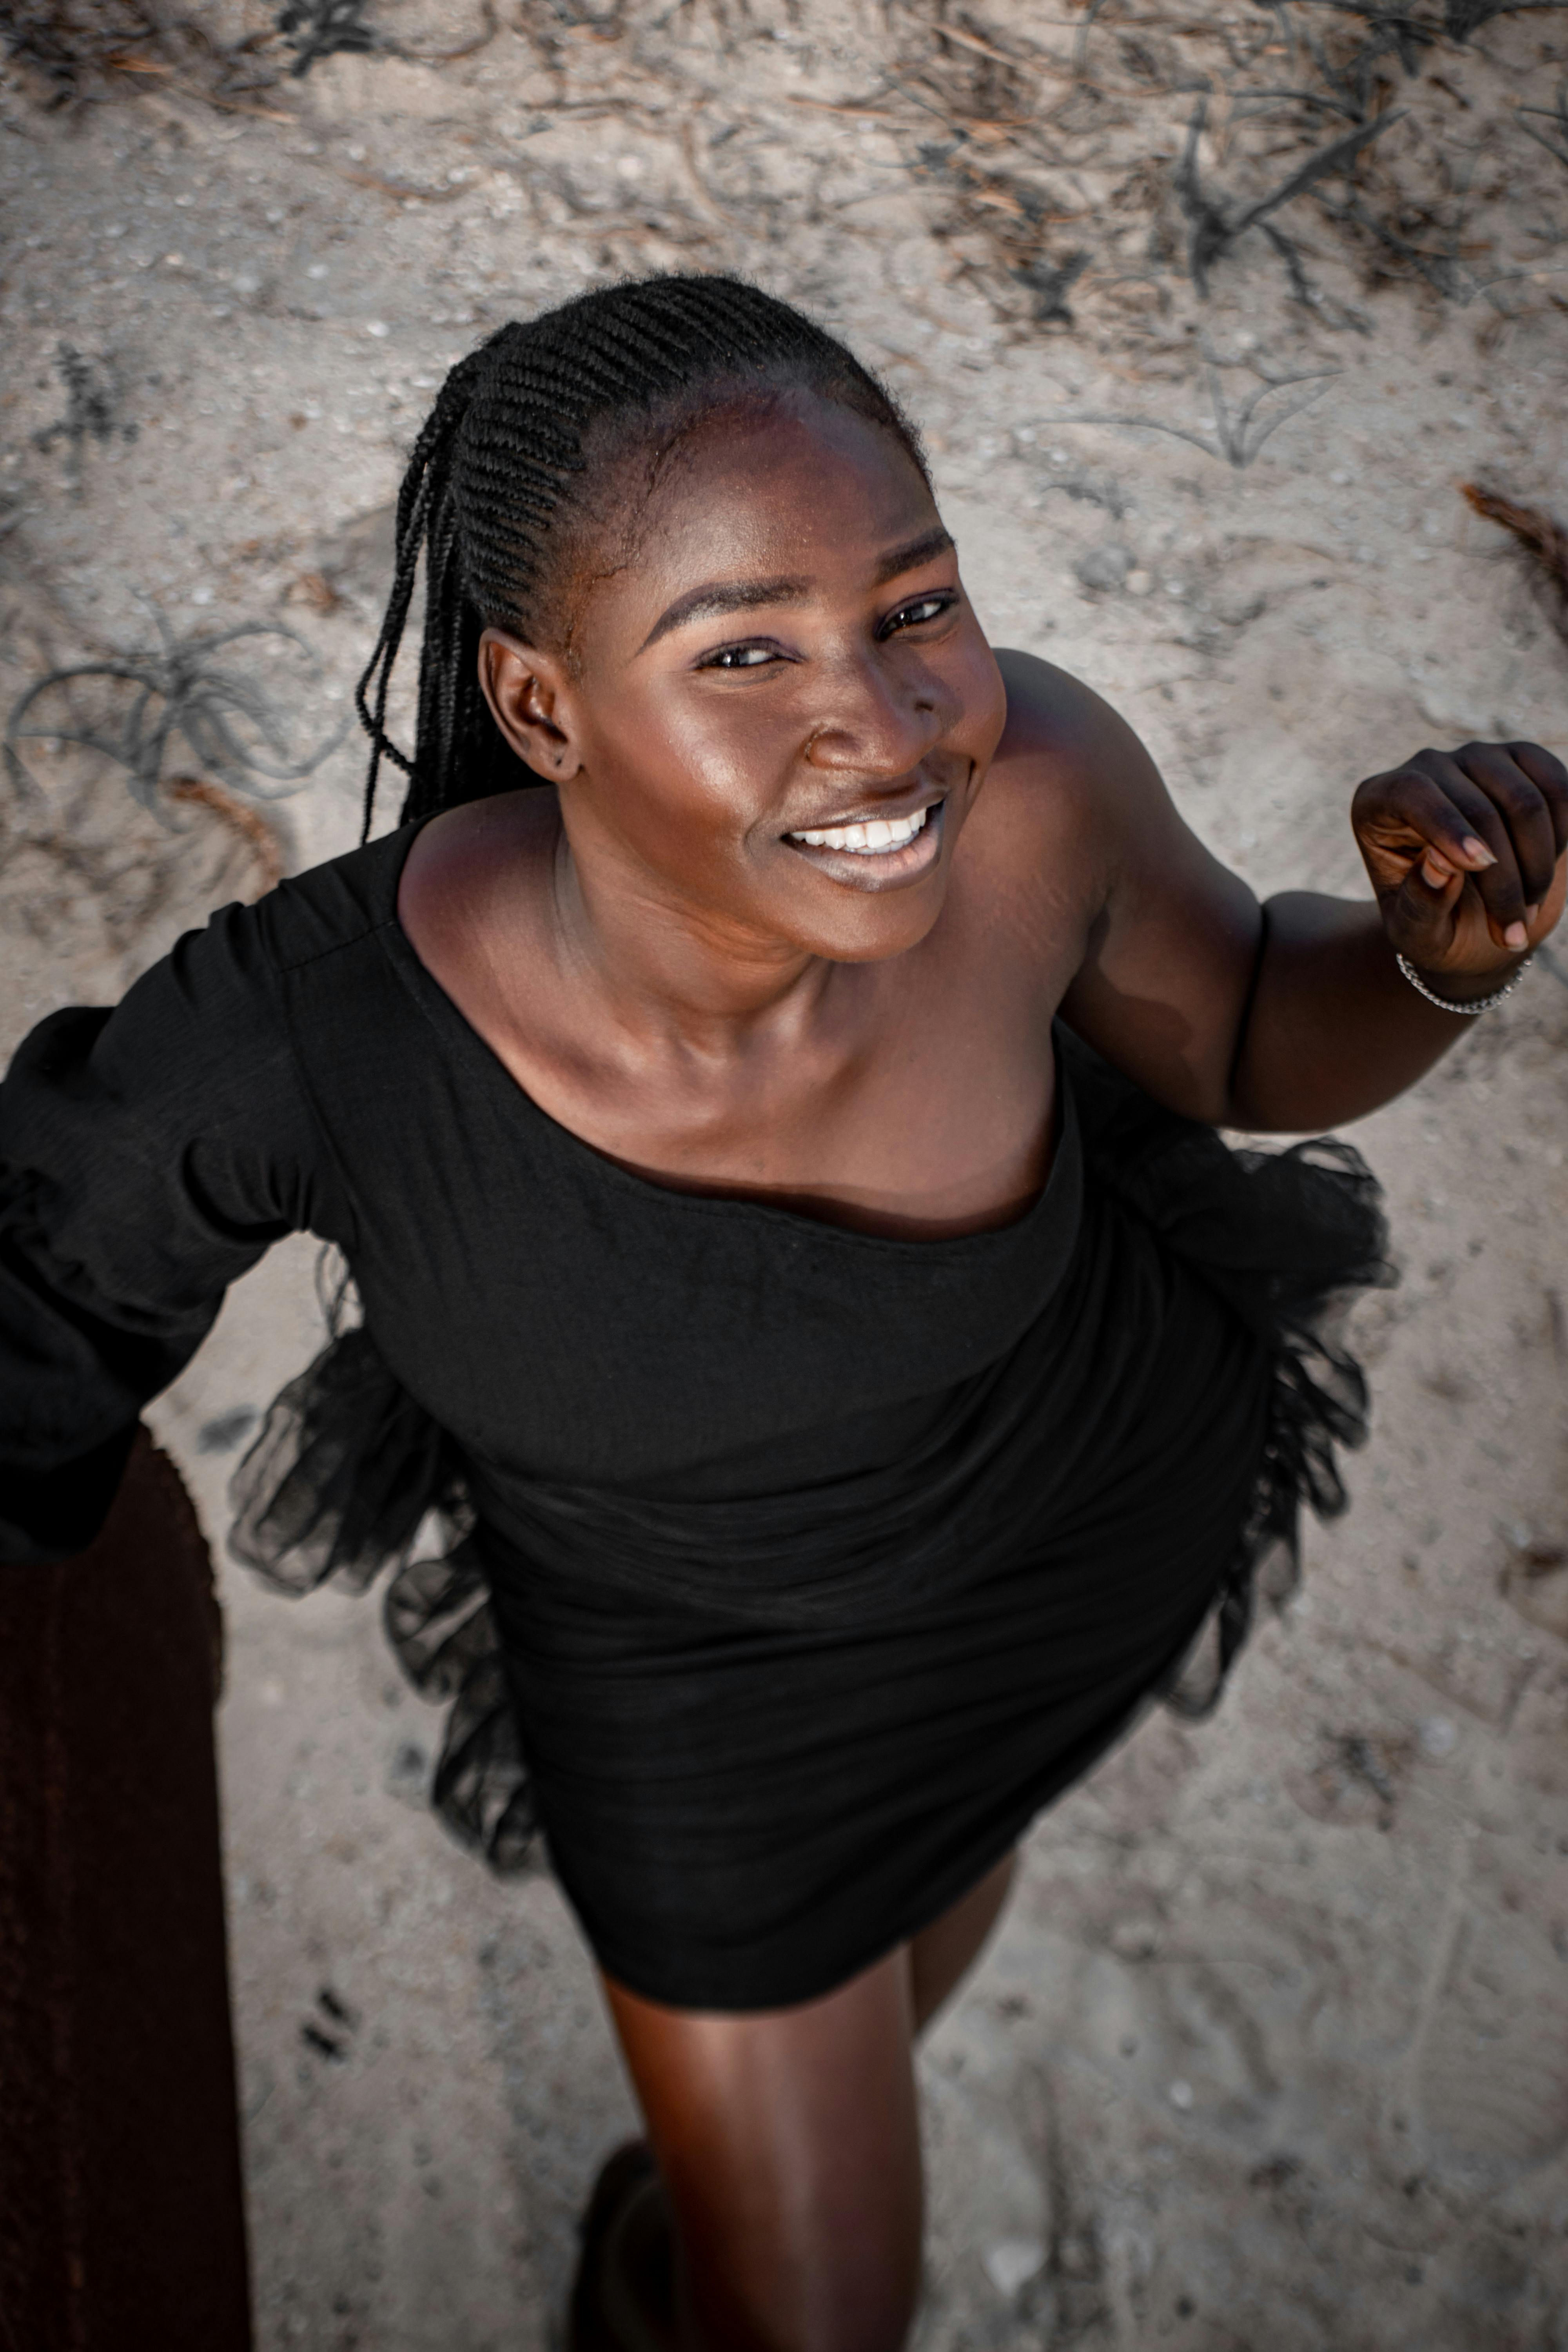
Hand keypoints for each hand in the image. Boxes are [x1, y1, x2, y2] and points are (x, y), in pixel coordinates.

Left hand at [1351, 740, 1567, 980]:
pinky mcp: (1524, 760)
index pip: (1412, 792)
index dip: (1447, 826)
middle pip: (1477, 807)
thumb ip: (1420, 905)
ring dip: (1537, 866)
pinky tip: (1546, 871)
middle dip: (1503, 878)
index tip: (1478, 866)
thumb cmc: (1432, 926)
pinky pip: (1559, 789)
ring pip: (1525, 801)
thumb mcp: (1415, 933)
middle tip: (1511, 934)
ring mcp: (1478, 759)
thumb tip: (1440, 864)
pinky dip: (1563, 836)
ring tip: (1527, 912)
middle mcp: (1427, 767)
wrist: (1473, 920)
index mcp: (1378, 802)